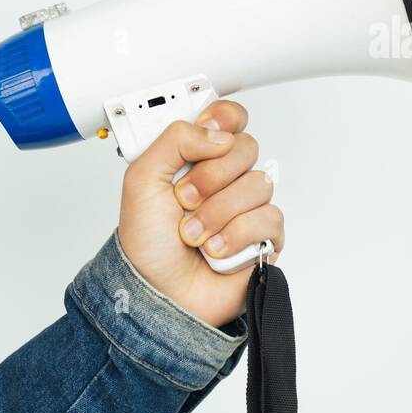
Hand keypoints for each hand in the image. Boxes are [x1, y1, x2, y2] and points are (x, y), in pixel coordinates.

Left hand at [116, 101, 283, 327]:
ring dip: (218, 213)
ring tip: (194, 235)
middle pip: (246, 147)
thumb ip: (174, 139)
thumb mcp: (141, 180)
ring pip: (258, 184)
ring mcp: (248, 207)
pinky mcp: (265, 236)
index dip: (224, 118)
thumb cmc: (147, 244)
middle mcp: (227, 178)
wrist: (158, 294)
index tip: (207, 128)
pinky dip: (236, 235)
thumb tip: (216, 134)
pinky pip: (269, 218)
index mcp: (198, 158)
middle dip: (211, 177)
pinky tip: (216, 250)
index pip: (230, 118)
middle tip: (185, 200)